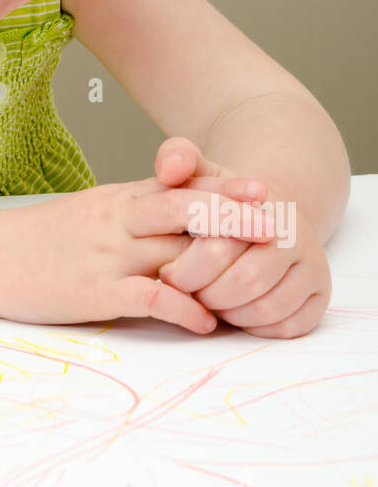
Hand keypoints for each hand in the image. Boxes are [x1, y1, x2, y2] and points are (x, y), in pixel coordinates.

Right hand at [0, 170, 273, 333]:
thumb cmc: (43, 238)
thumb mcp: (92, 212)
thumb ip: (136, 214)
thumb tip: (185, 224)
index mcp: (119, 198)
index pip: (179, 184)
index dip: (222, 185)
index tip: (259, 187)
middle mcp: (117, 220)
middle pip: (184, 208)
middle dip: (232, 214)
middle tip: (273, 223)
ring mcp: (106, 254)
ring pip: (172, 249)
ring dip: (217, 264)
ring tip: (255, 276)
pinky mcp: (93, 290)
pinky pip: (147, 295)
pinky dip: (182, 307)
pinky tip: (205, 321)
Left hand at [154, 137, 331, 336]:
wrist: (268, 215)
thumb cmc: (224, 202)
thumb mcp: (201, 174)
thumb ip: (178, 158)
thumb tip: (168, 167)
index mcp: (265, 209)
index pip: (220, 247)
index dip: (186, 268)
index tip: (169, 271)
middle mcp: (297, 238)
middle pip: (244, 282)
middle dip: (206, 293)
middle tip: (188, 292)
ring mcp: (313, 269)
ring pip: (266, 309)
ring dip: (229, 313)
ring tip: (209, 300)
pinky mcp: (319, 298)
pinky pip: (287, 328)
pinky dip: (255, 326)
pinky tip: (236, 311)